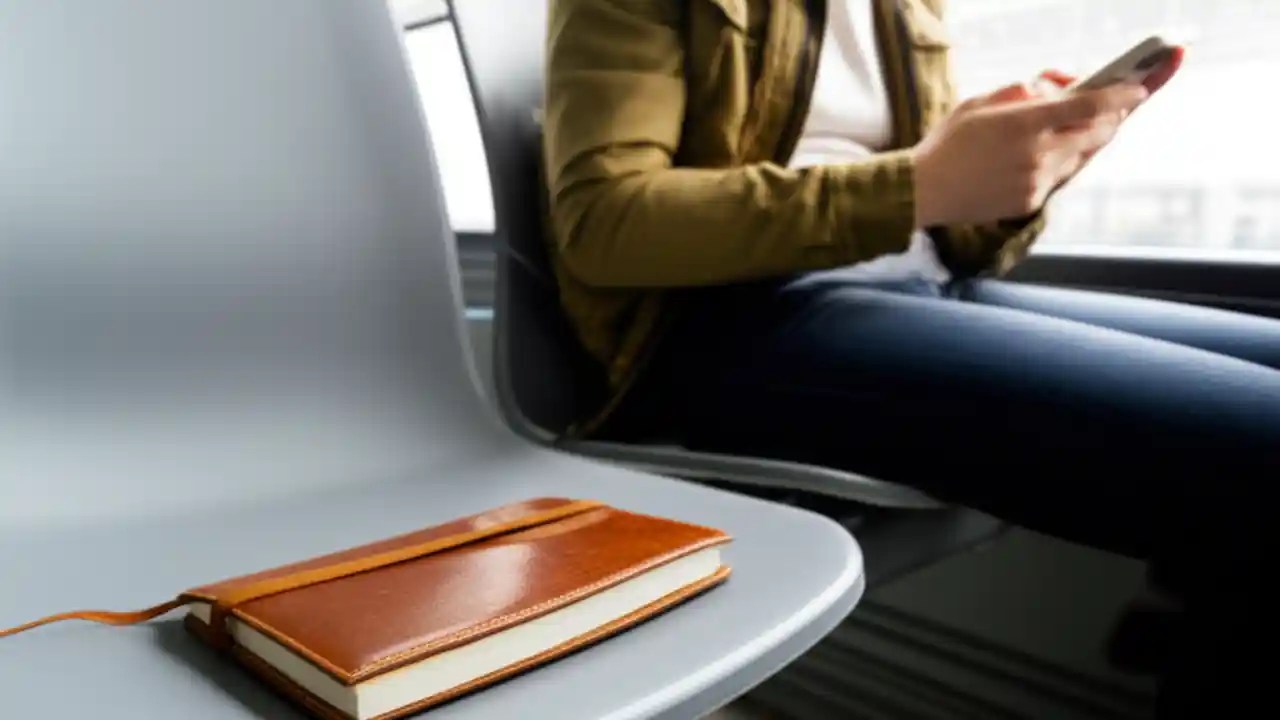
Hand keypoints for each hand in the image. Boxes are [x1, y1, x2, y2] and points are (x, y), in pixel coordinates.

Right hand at [912, 82, 1147, 226]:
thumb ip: (1021, 93)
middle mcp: (1037, 155)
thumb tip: (1054, 89)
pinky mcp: (1030, 203)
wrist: (922, 192)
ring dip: (1085, 141)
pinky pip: (1059, 178)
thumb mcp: (979, 103)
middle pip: (1098, 134)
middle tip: (1111, 109)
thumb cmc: (946, 143)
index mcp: (1024, 124)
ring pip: (1082, 158)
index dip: (1120, 96)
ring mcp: (1036, 182)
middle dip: (1110, 119)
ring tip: (1072, 130)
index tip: (1137, 89)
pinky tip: (1040, 157)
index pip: (1090, 107)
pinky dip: (1060, 163)